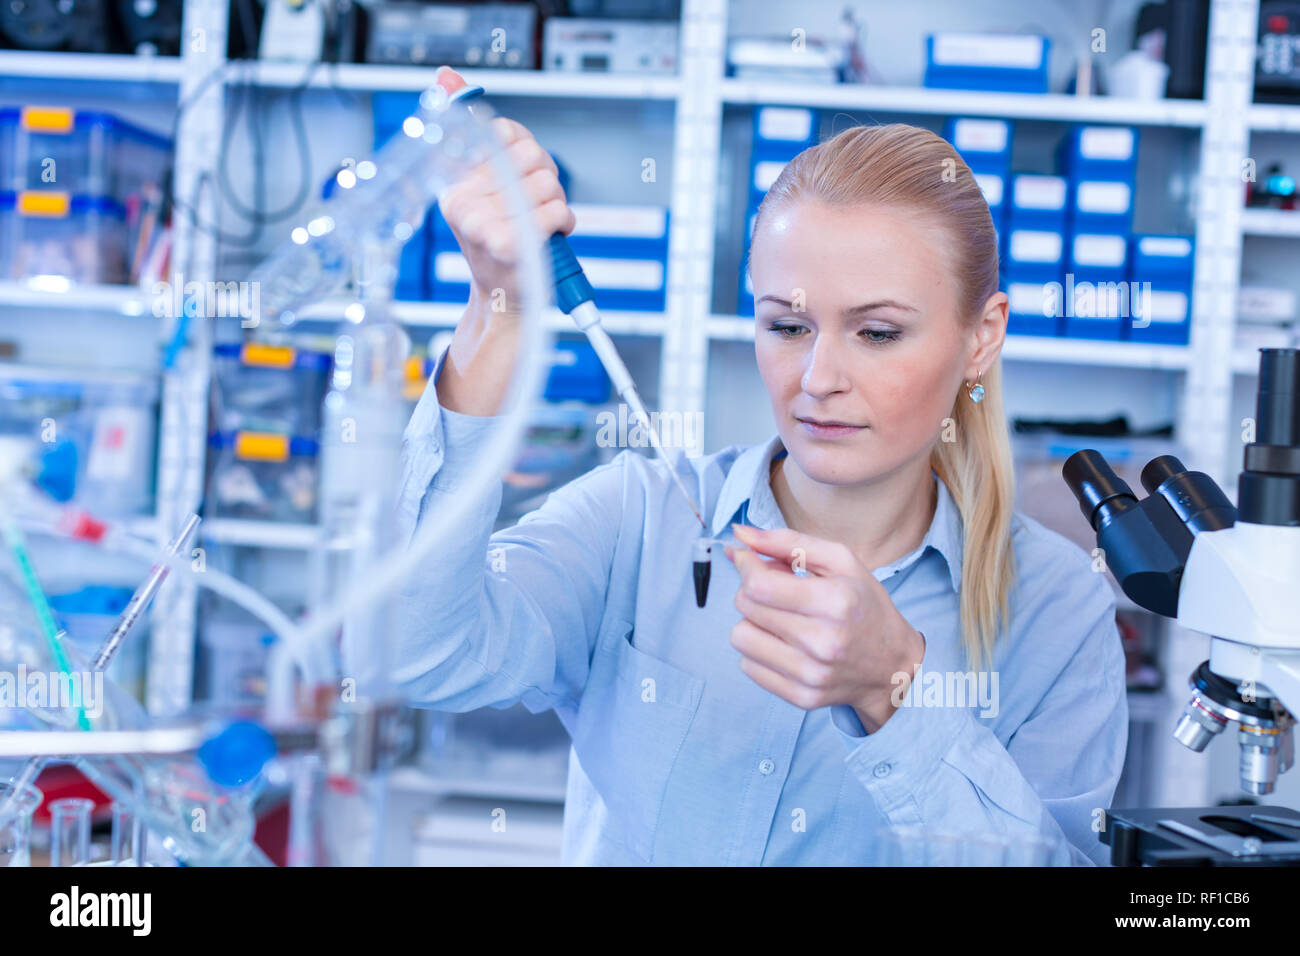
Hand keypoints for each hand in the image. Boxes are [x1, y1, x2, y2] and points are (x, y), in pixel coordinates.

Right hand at [434, 67, 575, 317]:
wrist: (503, 297)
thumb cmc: (497, 237)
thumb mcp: (479, 183)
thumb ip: (468, 128)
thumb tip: (447, 75)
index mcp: (453, 182)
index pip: (502, 133)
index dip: (525, 150)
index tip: (520, 172)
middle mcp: (462, 202)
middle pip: (530, 155)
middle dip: (546, 176)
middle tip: (537, 201)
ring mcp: (483, 225)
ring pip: (547, 183)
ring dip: (558, 203)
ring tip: (544, 220)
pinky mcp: (510, 246)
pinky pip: (555, 212)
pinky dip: (564, 222)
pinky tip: (552, 234)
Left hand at [725, 524, 926, 732]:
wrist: (891, 665)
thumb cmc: (865, 606)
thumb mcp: (840, 560)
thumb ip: (787, 541)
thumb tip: (740, 534)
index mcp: (835, 602)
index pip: (759, 584)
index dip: (746, 566)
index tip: (750, 560)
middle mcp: (822, 642)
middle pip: (746, 606)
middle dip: (753, 589)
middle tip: (778, 589)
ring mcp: (810, 674)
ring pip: (740, 637)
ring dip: (752, 621)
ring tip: (779, 618)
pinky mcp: (801, 696)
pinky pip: (748, 666)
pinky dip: (759, 650)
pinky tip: (783, 643)